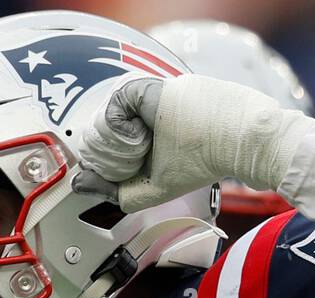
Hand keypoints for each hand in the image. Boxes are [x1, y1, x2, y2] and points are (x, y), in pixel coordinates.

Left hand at [74, 75, 290, 213]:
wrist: (236, 138)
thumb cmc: (205, 160)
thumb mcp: (154, 185)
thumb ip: (116, 189)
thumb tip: (79, 182)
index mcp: (144, 130)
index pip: (105, 147)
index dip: (105, 164)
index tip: (117, 174)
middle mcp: (139, 113)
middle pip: (98, 137)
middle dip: (108, 159)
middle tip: (133, 163)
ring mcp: (141, 100)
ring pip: (100, 124)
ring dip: (114, 147)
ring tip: (142, 150)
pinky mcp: (144, 90)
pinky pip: (111, 110)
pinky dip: (119, 131)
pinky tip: (143, 137)